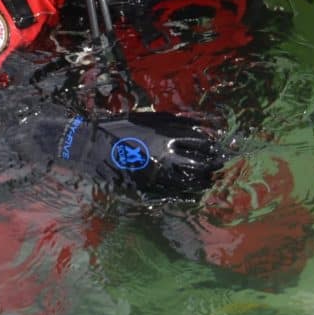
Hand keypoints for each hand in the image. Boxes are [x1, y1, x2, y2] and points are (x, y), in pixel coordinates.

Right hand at [57, 110, 226, 197]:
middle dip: (214, 165)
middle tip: (221, 166)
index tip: (219, 149)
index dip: (213, 147)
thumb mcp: (150, 118)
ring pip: (191, 183)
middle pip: (201, 164)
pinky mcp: (147, 189)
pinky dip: (187, 195)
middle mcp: (167, 157)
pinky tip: (193, 193)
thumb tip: (201, 128)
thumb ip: (176, 123)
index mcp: (168, 137)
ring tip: (210, 180)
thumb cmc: (122, 127)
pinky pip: (174, 196)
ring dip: (204, 181)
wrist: (92, 146)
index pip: (202, 144)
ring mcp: (157, 175)